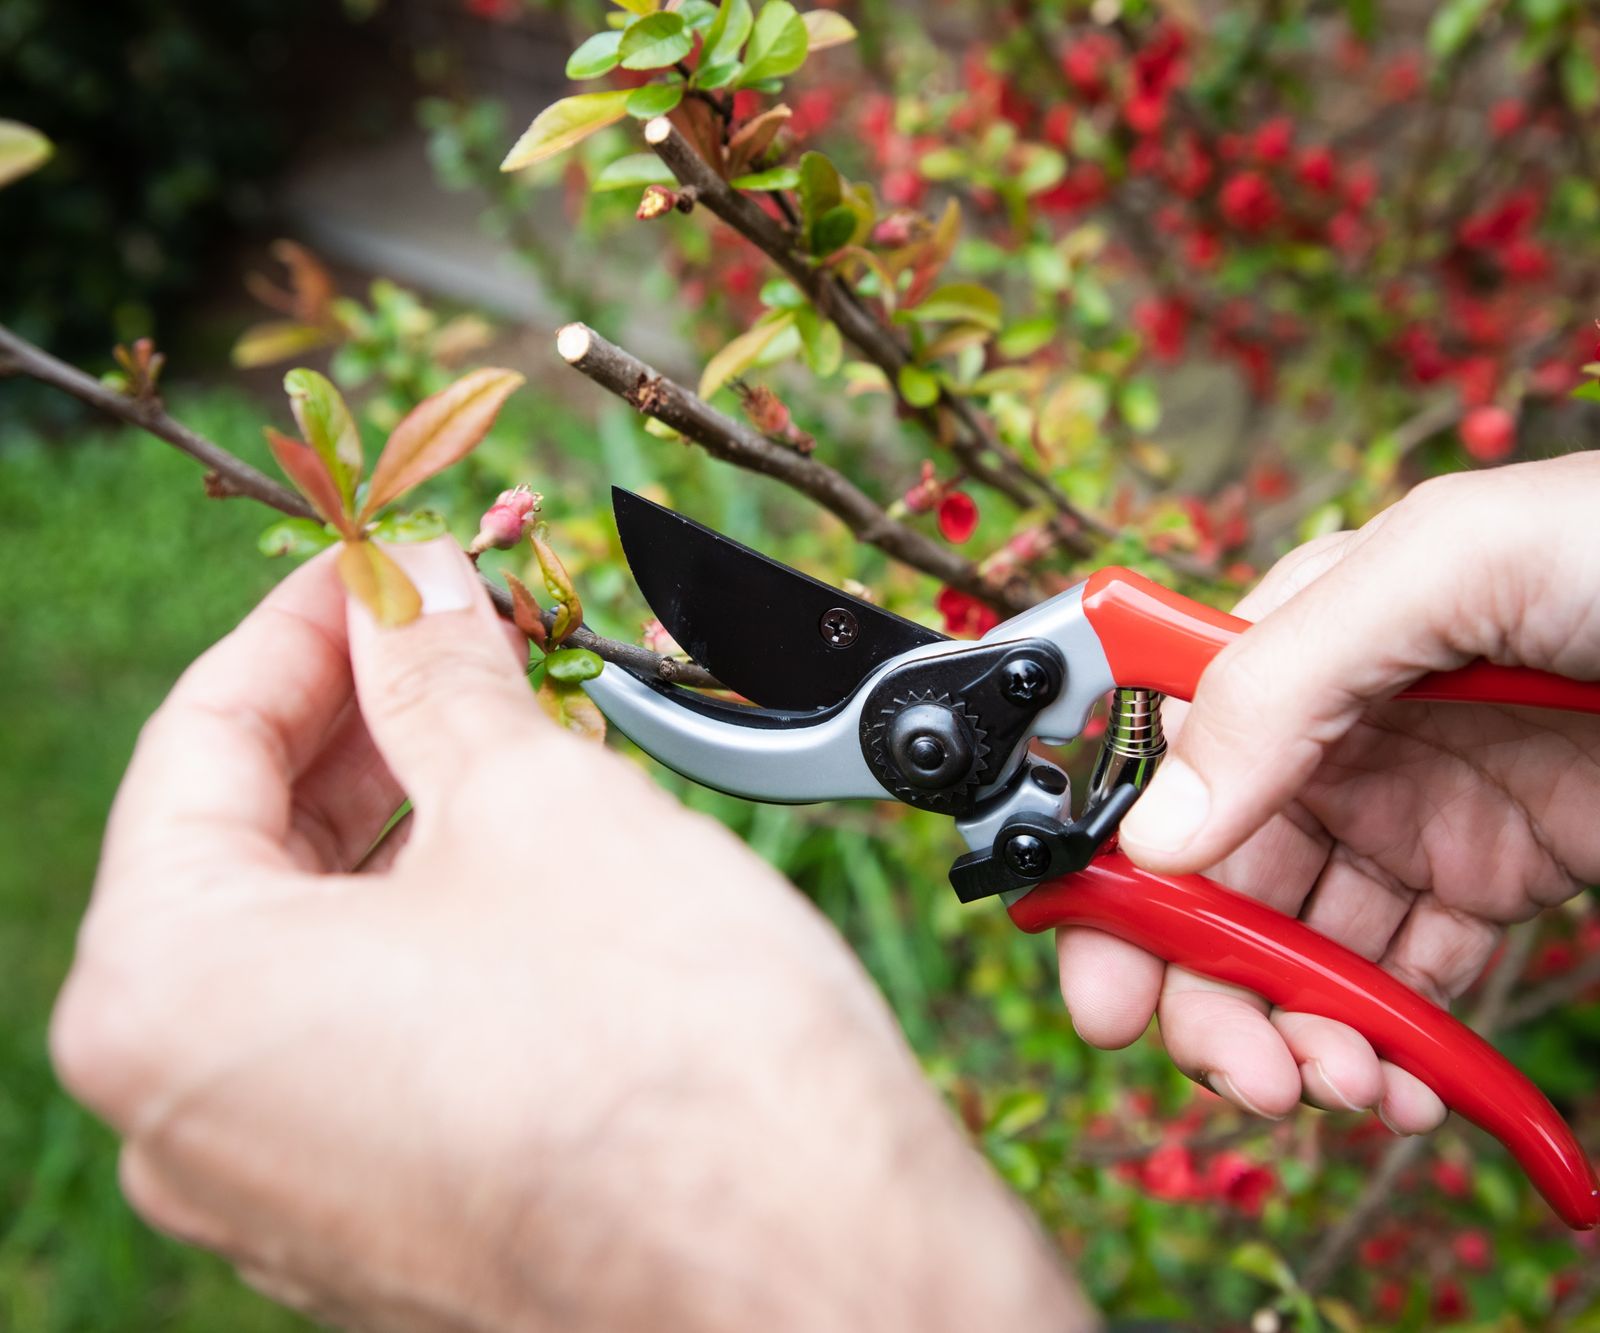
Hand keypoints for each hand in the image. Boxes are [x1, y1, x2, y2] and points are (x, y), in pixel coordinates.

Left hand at [52, 541, 1087, 1332]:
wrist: (816, 1278)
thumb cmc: (668, 1050)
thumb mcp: (535, 801)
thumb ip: (439, 675)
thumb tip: (415, 585)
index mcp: (166, 995)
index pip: (202, 739)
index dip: (309, 619)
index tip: (389, 557)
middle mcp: (189, 1115)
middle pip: (248, 845)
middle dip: (364, 716)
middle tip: (463, 625)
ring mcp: (281, 1186)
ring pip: (314, 942)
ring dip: (404, 817)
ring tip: (509, 728)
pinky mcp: (379, 1220)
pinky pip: (367, 1031)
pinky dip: (428, 926)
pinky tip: (525, 859)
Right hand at [1058, 455, 1599, 1130]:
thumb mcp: (1450, 566)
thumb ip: (1284, 680)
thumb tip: (1162, 830)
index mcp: (1295, 642)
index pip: (1157, 766)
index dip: (1111, 877)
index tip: (1104, 977)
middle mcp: (1332, 732)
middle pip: (1212, 878)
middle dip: (1204, 985)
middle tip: (1236, 1071)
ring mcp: (1408, 809)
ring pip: (1298, 945)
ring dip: (1295, 1032)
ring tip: (1335, 1089)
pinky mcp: (1489, 874)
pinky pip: (1401, 978)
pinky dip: (1384, 1044)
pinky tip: (1395, 1084)